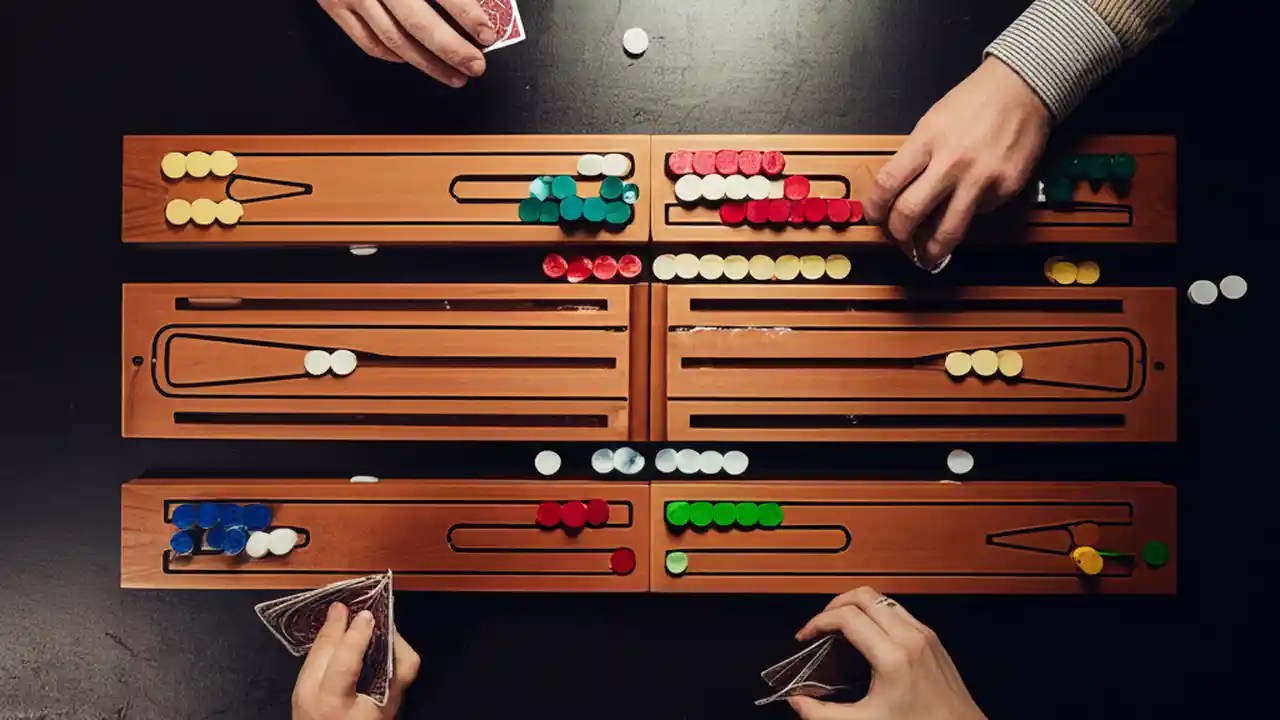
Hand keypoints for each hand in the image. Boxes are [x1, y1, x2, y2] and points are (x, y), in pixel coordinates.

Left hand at [293, 603, 420, 719]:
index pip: (344, 661)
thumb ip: (398, 671)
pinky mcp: (296, 692)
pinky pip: (311, 661)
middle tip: (345, 603)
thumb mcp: (389, 706)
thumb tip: (392, 634)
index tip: (367, 615)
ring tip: (338, 611)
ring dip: (327, 631)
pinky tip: (331, 634)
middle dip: (335, 625)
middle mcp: (311, 695)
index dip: (356, 636)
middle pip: (322, 651)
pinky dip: (323, 645)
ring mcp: (299, 693)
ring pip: (313, 653)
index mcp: (334, 702)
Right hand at [317, 0, 496, 85]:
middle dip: (451, 49)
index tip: (487, 32)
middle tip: (475, 65)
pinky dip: (396, 56)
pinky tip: (417, 60)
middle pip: (417, 23)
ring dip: (428, 64)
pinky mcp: (333, 7)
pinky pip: (370, 43)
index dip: (466, 13)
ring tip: (454, 75)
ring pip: (394, 40)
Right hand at [789, 587, 984, 719]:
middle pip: (863, 595)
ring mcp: (923, 633)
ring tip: (839, 625)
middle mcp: (910, 637)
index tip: (807, 635)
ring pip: (881, 597)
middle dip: (834, 604)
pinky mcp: (931, 637)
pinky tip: (866, 633)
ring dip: (855, 605)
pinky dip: (875, 613)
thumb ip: (823, 715)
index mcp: (893, 657)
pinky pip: (897, 610)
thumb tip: (797, 701)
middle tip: (820, 625)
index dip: (818, 621)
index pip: (847, 617)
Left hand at [865, 57, 1050, 270]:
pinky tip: (972, 201)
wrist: (1021, 88)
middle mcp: (952, 162)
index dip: (874, 207)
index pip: (887, 184)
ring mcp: (981, 178)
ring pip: (947, 230)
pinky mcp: (1005, 189)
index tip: (874, 215)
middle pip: (910, 213)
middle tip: (900, 238)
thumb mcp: (933, 122)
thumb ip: (916, 158)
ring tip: (928, 255)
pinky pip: (980, 213)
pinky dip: (971, 213)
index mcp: (927, 141)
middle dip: (898, 234)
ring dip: (932, 249)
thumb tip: (900, 195)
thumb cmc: (975, 102)